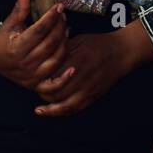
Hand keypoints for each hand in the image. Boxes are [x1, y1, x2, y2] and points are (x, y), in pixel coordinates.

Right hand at [0, 0, 71, 91]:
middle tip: (64, 16)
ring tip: (66, 30)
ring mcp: (31, 76)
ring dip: (64, 44)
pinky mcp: (36, 85)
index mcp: (17, 48)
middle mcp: (25, 63)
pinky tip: (72, 68)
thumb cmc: (4, 39)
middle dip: (60, 27)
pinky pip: (53, 85)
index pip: (39, 30)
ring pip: (55, 60)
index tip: (59, 6)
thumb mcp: (10, 23)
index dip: (51, 17)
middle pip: (50, 44)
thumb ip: (20, 7)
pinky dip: (64, 79)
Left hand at [34, 21, 152, 117]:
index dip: (38, 76)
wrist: (121, 52)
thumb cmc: (97, 44)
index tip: (30, 76)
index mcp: (75, 58)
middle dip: (41, 92)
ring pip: (63, 102)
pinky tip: (51, 113)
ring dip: (49, 106)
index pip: (50, 72)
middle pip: (54, 89)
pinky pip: (75, 108)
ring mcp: (88, 87)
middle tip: (34, 90)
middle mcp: (80, 74)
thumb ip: (60, 49)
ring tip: (40, 107)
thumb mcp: (77, 40)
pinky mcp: (94, 95)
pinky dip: (61, 112)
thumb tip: (41, 56)